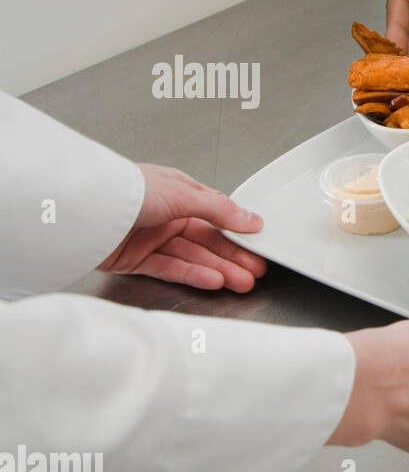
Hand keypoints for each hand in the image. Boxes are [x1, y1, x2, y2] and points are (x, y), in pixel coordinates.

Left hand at [99, 164, 266, 290]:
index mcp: (177, 192)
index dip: (238, 230)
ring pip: (193, 257)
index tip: (258, 243)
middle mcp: (165, 214)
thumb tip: (251, 219)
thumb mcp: (183, 194)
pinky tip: (214, 281)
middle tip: (255, 271)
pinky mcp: (136, 260)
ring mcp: (151, 238)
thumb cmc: (129, 190)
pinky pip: (171, 269)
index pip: (215, 214)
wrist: (85, 208)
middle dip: (233, 256)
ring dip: (220, 269)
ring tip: (242, 282)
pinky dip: (193, 275)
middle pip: (207, 240)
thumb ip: (220, 210)